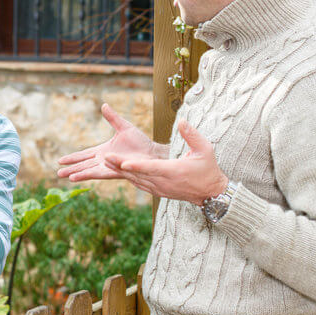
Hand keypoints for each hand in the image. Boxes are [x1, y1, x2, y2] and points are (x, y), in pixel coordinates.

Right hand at [57, 103, 161, 181]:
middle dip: (71, 168)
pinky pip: (98, 173)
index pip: (85, 154)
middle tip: (57, 173)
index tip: (61, 160)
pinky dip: (87, 174)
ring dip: (77, 173)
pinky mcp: (115, 171)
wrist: (153, 152)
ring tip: (65, 177)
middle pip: (84, 164)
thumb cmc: (141, 142)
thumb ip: (112, 118)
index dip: (73, 157)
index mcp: (104, 150)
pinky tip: (77, 177)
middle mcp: (104, 160)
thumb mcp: (123, 126)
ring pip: (89, 170)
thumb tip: (104, 105)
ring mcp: (109, 166)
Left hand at [104, 119, 227, 204]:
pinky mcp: (158, 191)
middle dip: (121, 166)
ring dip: (121, 171)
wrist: (210, 193)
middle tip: (105, 157)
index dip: (137, 165)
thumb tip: (182, 121)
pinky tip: (119, 169)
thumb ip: (192, 135)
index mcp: (174, 171)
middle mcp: (164, 182)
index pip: (152, 168)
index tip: (124, 162)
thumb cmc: (208, 169)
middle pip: (139, 174)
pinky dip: (130, 177)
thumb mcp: (205, 150)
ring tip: (106, 162)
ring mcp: (160, 189)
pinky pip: (140, 184)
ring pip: (137, 180)